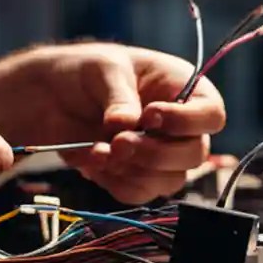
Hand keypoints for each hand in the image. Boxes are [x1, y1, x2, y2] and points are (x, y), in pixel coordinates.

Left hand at [0, 43, 225, 203]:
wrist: (51, 97)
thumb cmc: (86, 70)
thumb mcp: (103, 69)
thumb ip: (119, 97)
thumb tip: (126, 125)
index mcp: (185, 89)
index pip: (211, 115)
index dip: (186, 121)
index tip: (149, 115)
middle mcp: (181, 126)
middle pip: (195, 154)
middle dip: (155, 152)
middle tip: (119, 141)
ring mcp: (161, 154)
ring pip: (170, 180)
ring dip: (134, 170)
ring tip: (99, 151)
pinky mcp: (136, 175)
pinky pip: (140, 193)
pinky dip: (117, 182)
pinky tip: (94, 161)